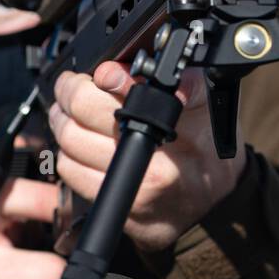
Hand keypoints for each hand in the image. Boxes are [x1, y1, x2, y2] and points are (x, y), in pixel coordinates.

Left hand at [50, 62, 246, 251]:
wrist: (215, 197)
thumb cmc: (206, 142)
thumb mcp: (201, 99)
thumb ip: (166, 78)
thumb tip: (114, 70)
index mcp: (173, 129)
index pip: (114, 97)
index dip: (99, 79)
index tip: (99, 74)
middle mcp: (153, 164)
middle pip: (81, 118)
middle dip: (70, 93)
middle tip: (73, 85)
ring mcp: (134, 190)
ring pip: (69, 143)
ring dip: (63, 122)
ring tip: (72, 112)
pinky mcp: (118, 208)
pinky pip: (71, 172)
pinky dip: (68, 153)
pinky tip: (81, 143)